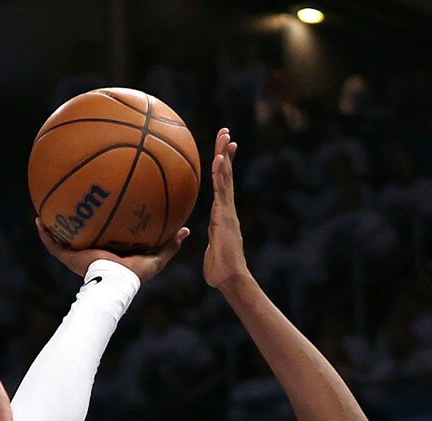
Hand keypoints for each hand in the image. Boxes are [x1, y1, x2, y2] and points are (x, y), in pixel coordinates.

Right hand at [34, 215, 187, 282]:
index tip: (101, 203)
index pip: (105, 232)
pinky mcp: (70, 258)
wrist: (116, 283)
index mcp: (111, 250)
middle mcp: (92, 251)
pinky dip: (45, 233)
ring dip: (55, 224)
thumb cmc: (135, 274)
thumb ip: (170, 244)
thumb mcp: (156, 257)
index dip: (102, 219)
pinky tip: (38, 219)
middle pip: (82, 232)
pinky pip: (53, 244)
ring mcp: (79, 255)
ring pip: (63, 237)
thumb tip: (185, 230)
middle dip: (76, 218)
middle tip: (74, 199)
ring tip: (48, 207)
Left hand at [203, 128, 249, 293]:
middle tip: (225, 132)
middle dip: (225, 152)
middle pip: (225, 174)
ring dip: (224, 155)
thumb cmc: (219, 271)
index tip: (223, 150)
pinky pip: (221, 189)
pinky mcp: (225, 215)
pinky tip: (219, 157)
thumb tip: (201, 250)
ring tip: (225, 135)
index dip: (222, 167)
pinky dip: (220, 172)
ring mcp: (227, 210)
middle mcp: (226, 208)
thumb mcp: (210, 253)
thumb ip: (208, 245)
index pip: (222, 185)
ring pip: (225, 177)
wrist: (230, 278)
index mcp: (221, 214)